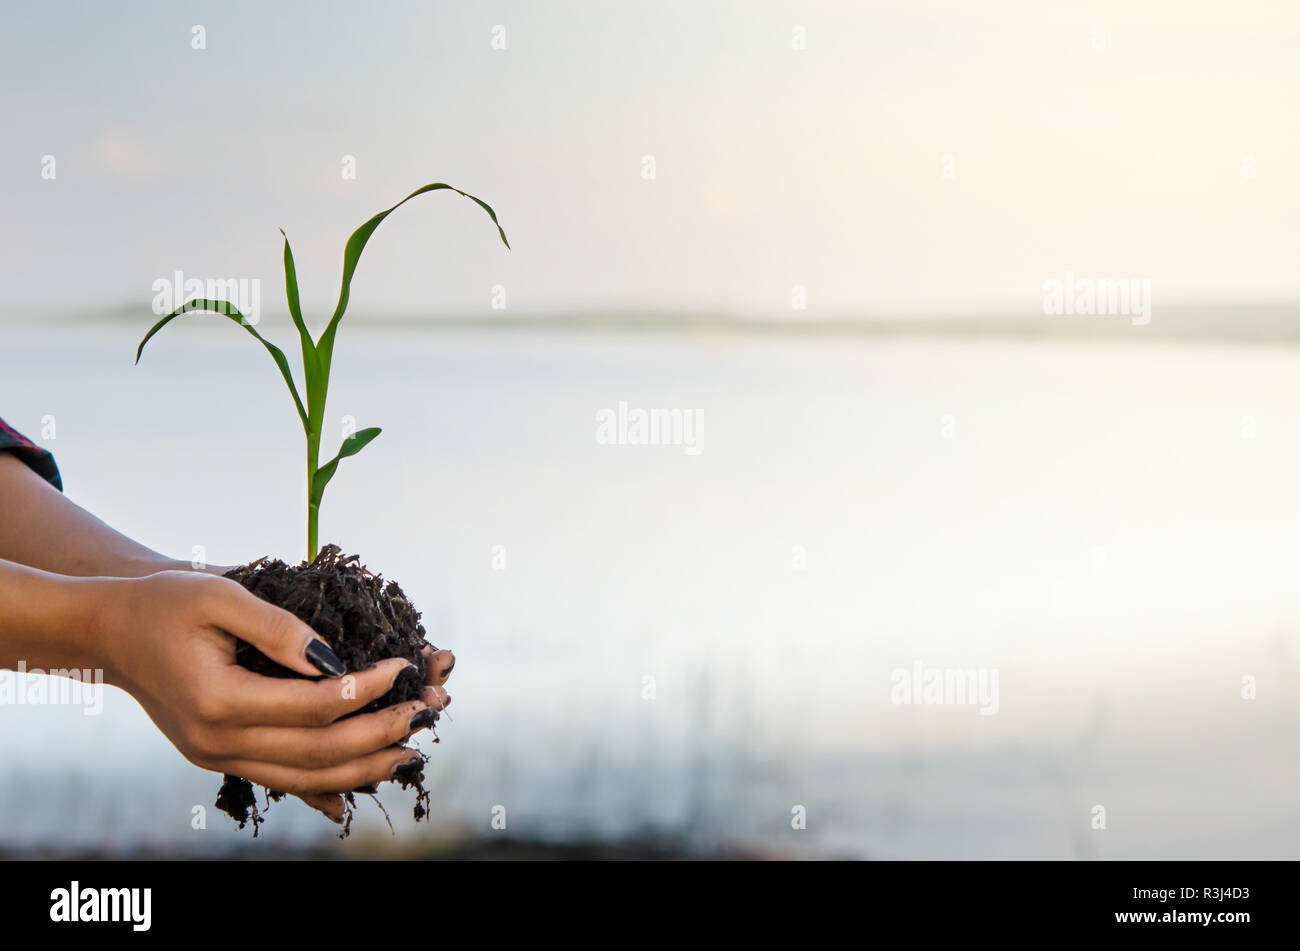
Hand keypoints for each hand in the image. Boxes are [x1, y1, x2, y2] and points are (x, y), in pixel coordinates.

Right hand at [93, 570, 450, 820]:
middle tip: (424, 713)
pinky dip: (322, 786)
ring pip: (302, 779)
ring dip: (361, 768)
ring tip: (408, 751)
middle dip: (378, 734)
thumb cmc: (164, 602)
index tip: (404, 664)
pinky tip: (357, 785)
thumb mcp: (220, 595)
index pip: (315, 705)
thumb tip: (336, 658)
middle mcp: (216, 740)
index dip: (367, 687)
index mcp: (218, 700)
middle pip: (316, 751)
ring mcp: (216, 756)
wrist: (106, 633)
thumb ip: (279, 628)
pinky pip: (279, 781)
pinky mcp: (218, 757)